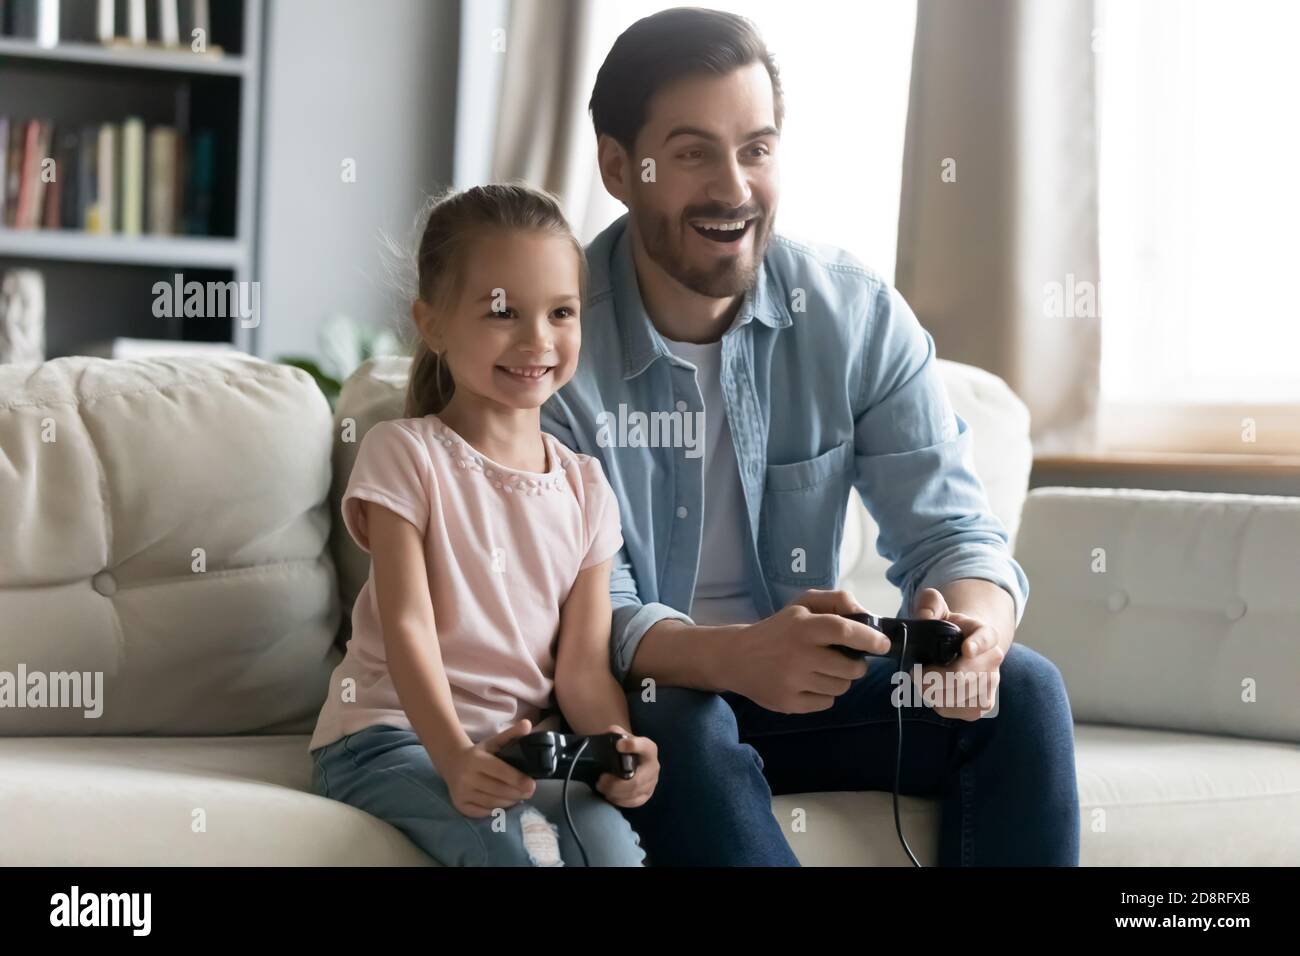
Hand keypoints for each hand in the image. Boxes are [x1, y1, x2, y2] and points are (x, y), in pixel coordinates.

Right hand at [440, 718, 537, 817]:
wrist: (452, 762)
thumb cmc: (479, 753)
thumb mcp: (494, 741)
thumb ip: (512, 734)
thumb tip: (528, 724)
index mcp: (476, 759)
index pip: (500, 771)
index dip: (517, 779)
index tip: (532, 784)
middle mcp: (466, 777)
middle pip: (498, 790)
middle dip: (517, 793)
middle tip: (529, 792)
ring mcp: (461, 792)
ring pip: (492, 803)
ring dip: (509, 802)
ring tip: (519, 797)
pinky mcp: (460, 804)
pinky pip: (483, 812)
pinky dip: (496, 810)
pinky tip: (504, 804)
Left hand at [594, 725, 657, 808]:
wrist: (634, 759)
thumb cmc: (626, 748)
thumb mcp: (622, 737)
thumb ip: (616, 732)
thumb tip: (612, 732)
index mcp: (649, 749)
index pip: (645, 747)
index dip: (633, 746)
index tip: (618, 745)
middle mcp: (654, 766)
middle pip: (637, 780)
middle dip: (616, 784)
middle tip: (601, 779)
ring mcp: (652, 783)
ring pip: (634, 793)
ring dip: (615, 792)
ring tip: (601, 787)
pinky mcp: (647, 795)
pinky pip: (634, 802)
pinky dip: (620, 800)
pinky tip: (609, 795)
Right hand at [730, 588, 891, 713]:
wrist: (737, 657)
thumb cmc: (779, 629)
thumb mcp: (802, 605)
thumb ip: (837, 601)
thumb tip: (867, 615)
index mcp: (803, 626)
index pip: (844, 630)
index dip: (869, 638)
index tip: (882, 644)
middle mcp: (798, 654)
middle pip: (851, 668)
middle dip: (855, 665)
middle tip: (844, 659)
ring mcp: (793, 682)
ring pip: (841, 687)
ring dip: (839, 679)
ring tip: (821, 669)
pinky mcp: (789, 703)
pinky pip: (826, 703)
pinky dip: (823, 694)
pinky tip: (808, 683)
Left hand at [911, 588, 1003, 720]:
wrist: (965, 647)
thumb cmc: (949, 629)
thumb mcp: (938, 608)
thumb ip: (929, 603)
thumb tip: (924, 615)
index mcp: (985, 633)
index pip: (986, 638)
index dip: (978, 644)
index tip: (966, 649)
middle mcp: (993, 659)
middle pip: (962, 675)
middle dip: (932, 678)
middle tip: (915, 673)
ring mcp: (991, 683)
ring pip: (959, 696)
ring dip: (933, 692)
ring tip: (923, 682)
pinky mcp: (984, 704)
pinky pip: (961, 710)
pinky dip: (942, 705)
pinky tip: (936, 694)